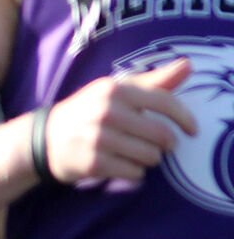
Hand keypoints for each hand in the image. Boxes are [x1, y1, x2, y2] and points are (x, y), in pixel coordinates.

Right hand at [43, 58, 195, 184]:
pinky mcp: (93, 163)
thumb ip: (153, 81)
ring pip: (149, 155)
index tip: (193, 130)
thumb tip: (188, 66)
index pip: (164, 102)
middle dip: (166, 144)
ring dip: (150, 159)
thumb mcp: (115, 90)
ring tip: (139, 155)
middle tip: (160, 146)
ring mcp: (98, 138)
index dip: (185, 118)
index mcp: (115, 90)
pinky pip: (133, 172)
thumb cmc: (88, 111)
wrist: (44, 138)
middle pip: (160, 134)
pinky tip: (124, 165)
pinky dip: (135, 172)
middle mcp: (106, 112)